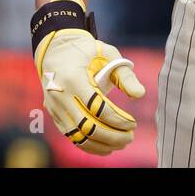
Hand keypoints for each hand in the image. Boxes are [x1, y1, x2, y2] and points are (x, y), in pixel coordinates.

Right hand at [34, 0, 145, 155]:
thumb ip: (124, 74)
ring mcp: (54, 106)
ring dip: (101, 144)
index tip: (133, 123)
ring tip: (121, 143)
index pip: (97, 107)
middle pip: (86, 125)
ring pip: (77, 135)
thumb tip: (140, 94)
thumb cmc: (87, 50)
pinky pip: (70, 135)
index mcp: (72, 77)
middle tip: (130, 137)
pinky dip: (88, 144)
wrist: (56, 48)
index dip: (117, 119)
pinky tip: (106, 147)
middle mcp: (59, 95)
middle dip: (111, 135)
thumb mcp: (108, 54)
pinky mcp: (54, 114)